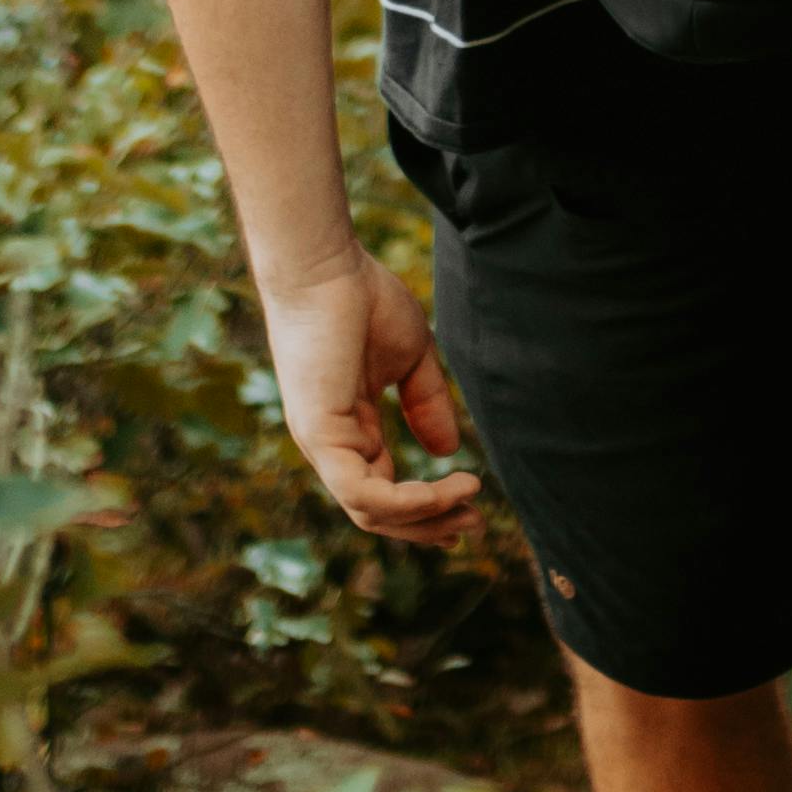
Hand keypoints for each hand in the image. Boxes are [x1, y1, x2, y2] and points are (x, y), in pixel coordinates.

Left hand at [258, 246, 485, 544]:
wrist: (325, 265)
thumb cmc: (362, 299)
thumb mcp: (409, 359)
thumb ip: (426, 404)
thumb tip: (448, 451)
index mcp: (348, 429)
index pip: (382, 490)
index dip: (425, 508)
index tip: (469, 506)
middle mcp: (331, 445)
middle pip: (376, 513)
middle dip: (427, 526)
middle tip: (473, 526)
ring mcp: (321, 443)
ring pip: (370, 511)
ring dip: (425, 516)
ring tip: (468, 500)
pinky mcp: (318, 434)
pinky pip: (362, 492)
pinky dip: (408, 501)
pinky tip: (447, 487)